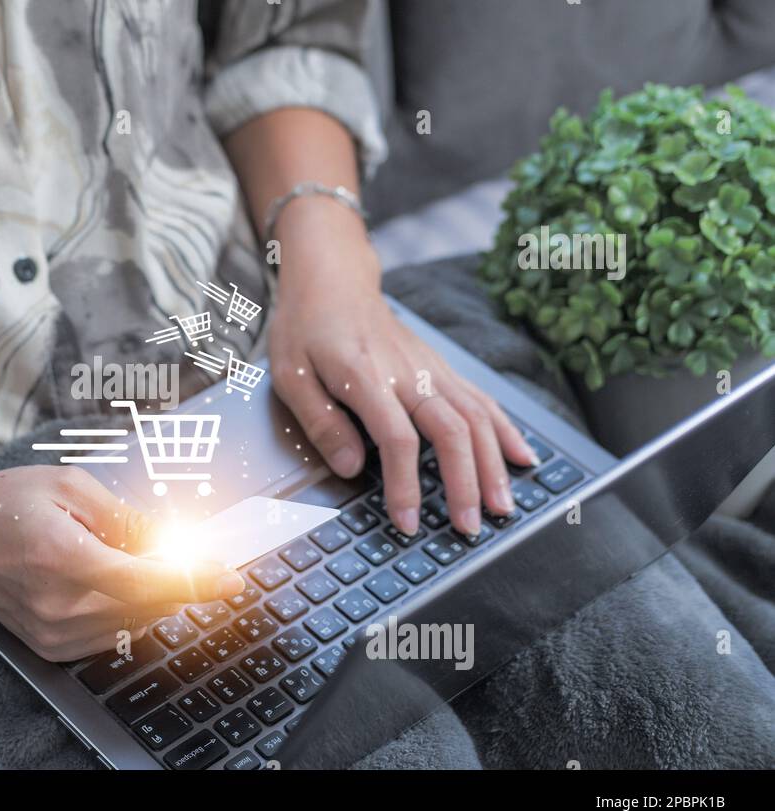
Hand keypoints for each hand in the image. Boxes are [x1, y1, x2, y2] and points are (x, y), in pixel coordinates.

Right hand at [0, 465, 241, 661]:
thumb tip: (174, 541)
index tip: (231, 578)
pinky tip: (104, 577)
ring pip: (137, 621)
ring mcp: (55, 633)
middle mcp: (59, 606)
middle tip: (178, 546)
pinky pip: (115, 633)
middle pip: (150, 604)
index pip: (147, 582)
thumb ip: (127, 518)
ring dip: (150, 592)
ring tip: (116, 553)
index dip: (196, 581)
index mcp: (63, 558)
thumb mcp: (70, 486)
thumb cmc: (6, 504)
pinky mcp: (54, 648)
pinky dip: (126, 606)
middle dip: (176, 576)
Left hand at [268, 204, 536, 536]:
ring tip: (503, 508)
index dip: (406, 484)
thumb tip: (352, 469)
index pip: (397, 437)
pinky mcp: (441, 367)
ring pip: (477, 416)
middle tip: (470, 528)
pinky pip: (482, 399)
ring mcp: (431, 367)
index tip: (408, 522)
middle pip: (451, 429)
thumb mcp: (290, 375)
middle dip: (465, 483)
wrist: (332, 279)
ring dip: (494, 465)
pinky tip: (523, 458)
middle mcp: (408, 372)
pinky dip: (506, 430)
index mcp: (365, 377)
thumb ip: (321, 422)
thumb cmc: (305, 328)